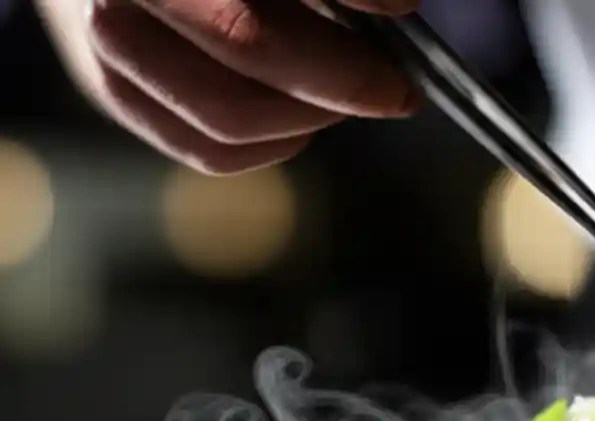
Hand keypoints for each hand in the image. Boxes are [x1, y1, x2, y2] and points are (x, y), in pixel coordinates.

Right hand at [36, 0, 420, 174]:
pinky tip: (309, 116)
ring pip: (231, 114)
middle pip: (249, 40)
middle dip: (344, 73)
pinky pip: (212, 151)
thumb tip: (398, 8)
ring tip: (356, 97)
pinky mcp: (114, 93)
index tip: (406, 8)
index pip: (258, 3)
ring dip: (315, 114)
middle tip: (399, 86)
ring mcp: (106, 43)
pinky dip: (279, 143)